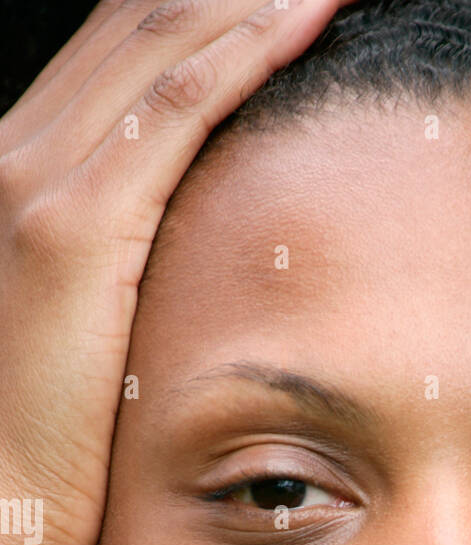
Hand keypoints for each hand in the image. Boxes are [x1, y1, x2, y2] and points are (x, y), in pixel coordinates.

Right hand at [0, 0, 353, 544]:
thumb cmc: (42, 440)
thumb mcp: (80, 325)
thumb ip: (127, 264)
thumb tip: (198, 245)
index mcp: (24, 173)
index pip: (124, 53)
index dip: (208, 9)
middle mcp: (19, 153)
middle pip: (140, 22)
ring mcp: (40, 182)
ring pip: (160, 40)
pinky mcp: (76, 228)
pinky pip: (175, 105)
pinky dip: (244, 50)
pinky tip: (307, 17)